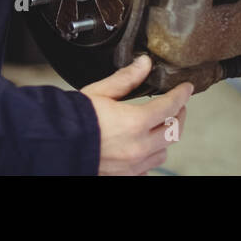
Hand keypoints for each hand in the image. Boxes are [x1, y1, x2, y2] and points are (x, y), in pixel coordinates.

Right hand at [81, 54, 191, 175]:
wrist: (54, 145)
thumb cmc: (73, 118)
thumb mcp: (100, 92)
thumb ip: (126, 79)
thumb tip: (144, 63)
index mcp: (135, 123)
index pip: (170, 106)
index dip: (181, 95)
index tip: (186, 88)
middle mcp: (139, 147)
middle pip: (174, 131)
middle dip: (179, 115)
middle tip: (177, 104)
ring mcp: (133, 166)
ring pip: (163, 152)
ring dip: (166, 137)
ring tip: (160, 125)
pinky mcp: (125, 176)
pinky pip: (148, 168)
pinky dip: (151, 156)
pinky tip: (144, 146)